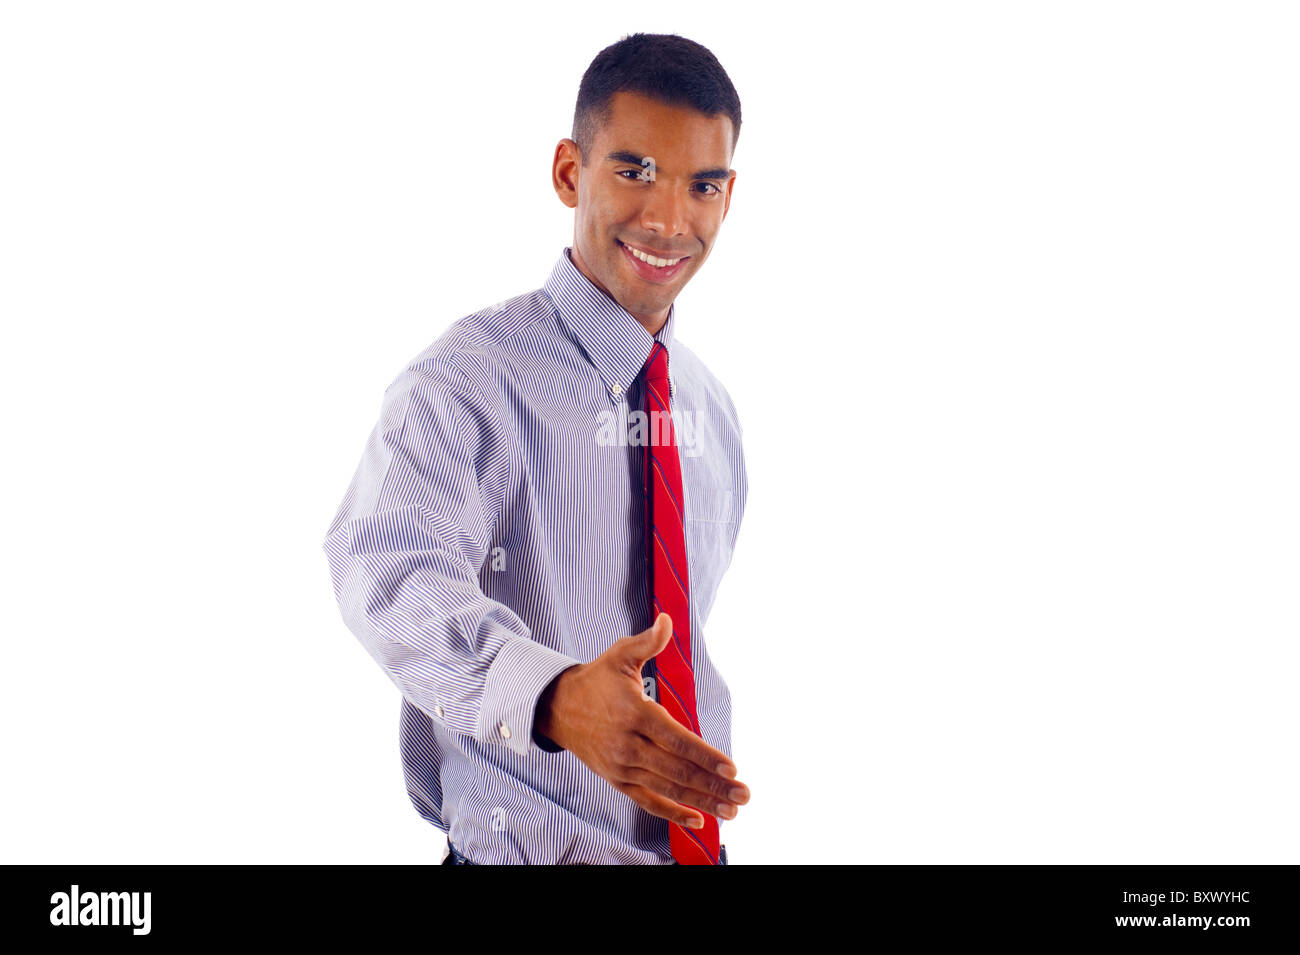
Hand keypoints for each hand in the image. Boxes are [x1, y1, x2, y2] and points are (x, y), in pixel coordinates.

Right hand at [534, 613, 749, 829]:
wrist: (558, 708)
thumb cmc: (596, 680)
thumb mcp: (619, 655)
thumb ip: (648, 641)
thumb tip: (667, 620)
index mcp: (634, 714)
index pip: (676, 740)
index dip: (705, 755)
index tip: (731, 767)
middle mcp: (628, 745)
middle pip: (678, 770)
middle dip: (714, 784)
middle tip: (744, 794)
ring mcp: (622, 767)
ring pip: (668, 789)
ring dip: (703, 801)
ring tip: (732, 810)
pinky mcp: (618, 780)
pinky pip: (648, 801)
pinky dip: (673, 814)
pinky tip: (699, 820)